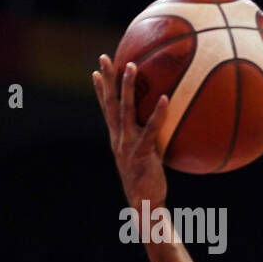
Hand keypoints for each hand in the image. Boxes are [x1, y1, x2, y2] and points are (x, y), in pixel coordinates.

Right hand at [92, 54, 168, 207]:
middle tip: (104, 57)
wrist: (145, 204)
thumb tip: (166, 131)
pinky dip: (157, 113)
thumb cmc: (149, 182)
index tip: (97, 71)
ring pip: (125, 110)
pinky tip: (165, 98)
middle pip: (110, 103)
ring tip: (132, 66)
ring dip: (127, 87)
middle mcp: (118, 138)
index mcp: (117, 138)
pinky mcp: (142, 152)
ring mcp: (128, 144)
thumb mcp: (146, 158)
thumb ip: (150, 142)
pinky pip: (150, 129)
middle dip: (107, 79)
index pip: (107, 109)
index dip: (101, 91)